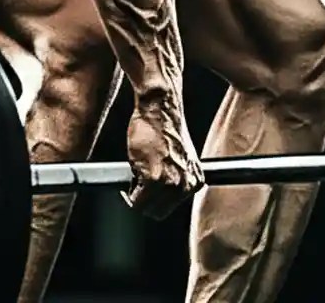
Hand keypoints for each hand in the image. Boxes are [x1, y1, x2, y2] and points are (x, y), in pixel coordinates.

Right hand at [122, 97, 203, 219]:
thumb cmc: (165, 128)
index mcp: (195, 181)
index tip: (146, 191)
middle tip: (137, 184)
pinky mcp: (153, 179)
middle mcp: (186, 186)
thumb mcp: (179, 158)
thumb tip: (162, 193)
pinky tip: (134, 172)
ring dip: (136, 195)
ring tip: (137, 174)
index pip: (172, 207)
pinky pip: (135, 200)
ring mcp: (170, 184)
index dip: (155, 200)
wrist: (160, 111)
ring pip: (146, 208)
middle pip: (159, 212)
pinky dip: (129, 191)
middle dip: (144, 200)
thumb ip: (176, 178)